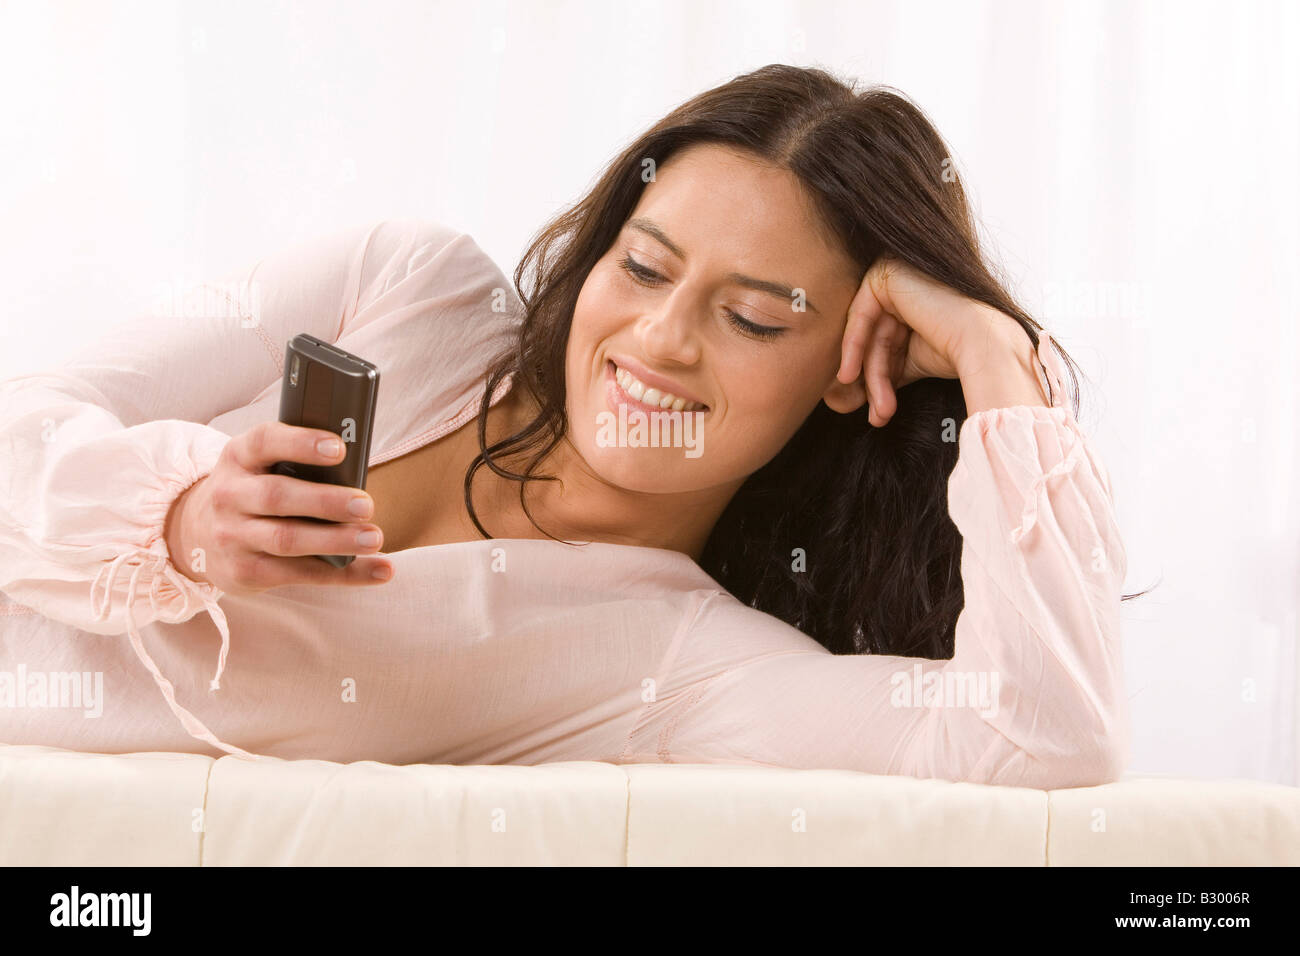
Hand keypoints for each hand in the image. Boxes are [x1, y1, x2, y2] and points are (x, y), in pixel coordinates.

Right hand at [163, 421, 393, 592]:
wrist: (194, 534)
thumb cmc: (251, 491)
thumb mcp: (258, 465)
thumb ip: (296, 464)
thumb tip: (360, 472)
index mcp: (239, 457)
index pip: (265, 442)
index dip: (302, 443)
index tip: (339, 448)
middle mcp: (229, 495)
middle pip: (277, 497)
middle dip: (325, 501)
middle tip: (366, 505)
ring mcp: (232, 536)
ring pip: (287, 539)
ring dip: (335, 540)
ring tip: (373, 537)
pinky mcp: (245, 572)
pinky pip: (299, 575)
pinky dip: (345, 575)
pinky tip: (379, 570)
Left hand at [831, 257, 1025, 426]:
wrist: (983, 345)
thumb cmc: (957, 355)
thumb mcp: (909, 362)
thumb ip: (882, 368)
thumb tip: (850, 394)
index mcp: (914, 300)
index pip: (883, 340)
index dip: (875, 377)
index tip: (873, 411)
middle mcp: (905, 284)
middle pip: (875, 339)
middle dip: (873, 381)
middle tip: (875, 414)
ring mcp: (897, 274)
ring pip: (869, 333)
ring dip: (872, 375)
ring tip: (880, 409)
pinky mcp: (888, 273)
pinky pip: (860, 314)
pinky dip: (853, 346)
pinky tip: (849, 374)